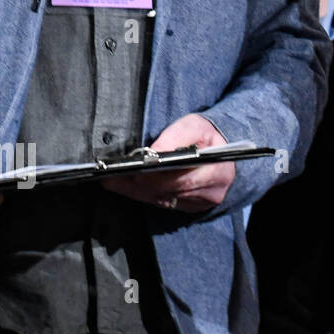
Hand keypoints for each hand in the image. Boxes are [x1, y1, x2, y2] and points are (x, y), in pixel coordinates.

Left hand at [101, 114, 234, 214]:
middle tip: (114, 178)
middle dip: (140, 185)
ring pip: (162, 199)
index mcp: (219, 170)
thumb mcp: (195, 126)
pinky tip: (128, 186)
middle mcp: (213, 191)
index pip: (184, 179)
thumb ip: (175, 137)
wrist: (218, 148)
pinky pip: (162, 203)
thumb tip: (153, 153)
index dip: (158, 177)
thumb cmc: (206, 136)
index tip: (136, 172)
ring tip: (114, 181)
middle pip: (169, 192)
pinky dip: (144, 194)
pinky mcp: (190, 207)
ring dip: (137, 191)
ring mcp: (201, 203)